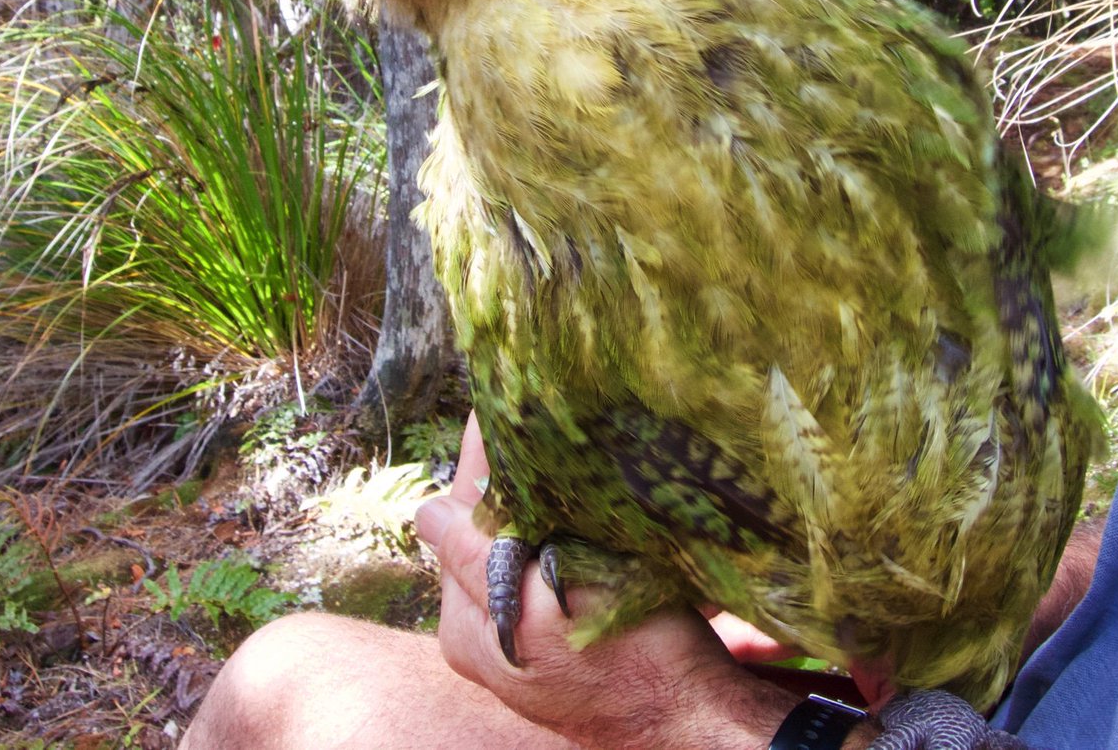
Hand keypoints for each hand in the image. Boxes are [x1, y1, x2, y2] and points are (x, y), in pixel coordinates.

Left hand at [414, 413, 826, 749]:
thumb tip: (424, 509)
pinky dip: (553, 521)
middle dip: (505, 469)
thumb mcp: (547, 610)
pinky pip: (540, 557)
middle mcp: (482, 626)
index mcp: (467, 623)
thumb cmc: (633, 663)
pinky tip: (572, 491)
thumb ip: (477, 562)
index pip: (462, 515)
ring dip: (531, 492)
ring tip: (548, 434)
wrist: (693, 719)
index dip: (482, 456)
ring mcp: (518, 626)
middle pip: (483, 524)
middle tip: (528, 406)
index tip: (498, 401)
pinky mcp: (553, 625)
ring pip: (512, 538)